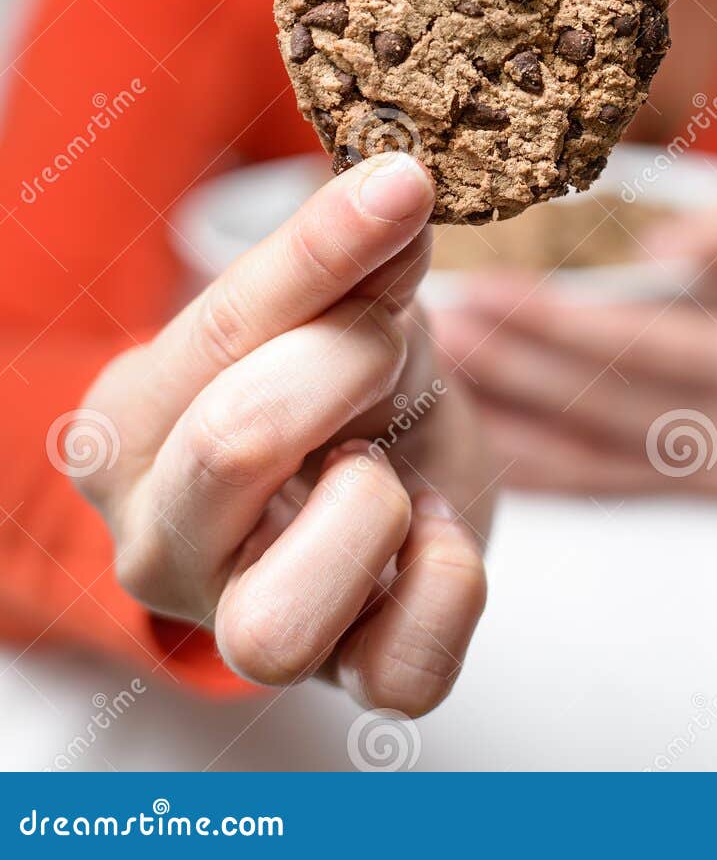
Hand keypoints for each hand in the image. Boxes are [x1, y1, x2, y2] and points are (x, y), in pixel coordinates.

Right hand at [79, 152, 487, 714]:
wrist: (383, 460)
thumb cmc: (335, 378)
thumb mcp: (340, 305)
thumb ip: (356, 262)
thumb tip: (397, 189)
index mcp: (126, 425)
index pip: (220, 331)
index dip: (323, 252)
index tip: (403, 186)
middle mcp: (156, 539)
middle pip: (232, 449)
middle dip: (343, 364)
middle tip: (383, 344)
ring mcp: (240, 624)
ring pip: (278, 623)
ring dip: (367, 514)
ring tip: (382, 466)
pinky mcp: (342, 674)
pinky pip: (401, 673)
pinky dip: (447, 587)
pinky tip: (436, 523)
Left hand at [434, 167, 716, 499]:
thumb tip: (659, 251)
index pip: (636, 347)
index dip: (551, 323)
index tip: (477, 290)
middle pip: (597, 407)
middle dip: (506, 370)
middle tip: (421, 334)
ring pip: (590, 459)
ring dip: (506, 421)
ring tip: (426, 381)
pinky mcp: (707, 490)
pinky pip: (607, 485)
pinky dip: (541, 468)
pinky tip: (477, 442)